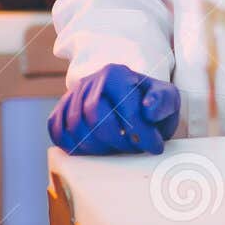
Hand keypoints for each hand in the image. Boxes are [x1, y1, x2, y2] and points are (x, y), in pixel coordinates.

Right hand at [47, 64, 180, 155]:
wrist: (130, 103)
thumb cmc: (150, 102)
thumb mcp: (167, 97)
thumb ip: (163, 101)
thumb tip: (148, 110)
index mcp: (115, 74)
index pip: (122, 105)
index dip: (140, 131)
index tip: (154, 146)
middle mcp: (89, 82)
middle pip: (94, 117)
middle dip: (117, 140)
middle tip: (134, 149)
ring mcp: (71, 97)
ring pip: (75, 128)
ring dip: (98, 147)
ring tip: (119, 150)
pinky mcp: (60, 113)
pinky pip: (57, 132)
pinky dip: (74, 147)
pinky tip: (96, 151)